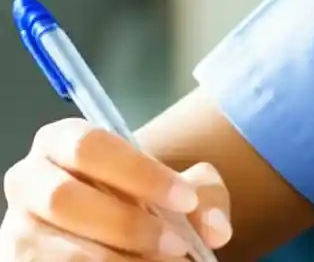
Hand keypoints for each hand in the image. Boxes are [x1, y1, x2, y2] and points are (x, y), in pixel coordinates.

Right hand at [1, 118, 232, 259]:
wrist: (116, 233)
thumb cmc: (145, 201)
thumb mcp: (181, 190)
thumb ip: (204, 198)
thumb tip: (216, 229)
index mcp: (62, 142)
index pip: (90, 146)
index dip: (140, 173)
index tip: (185, 201)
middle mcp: (29, 180)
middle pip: (65, 199)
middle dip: (128, 226)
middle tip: (178, 246)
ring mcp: (17, 229)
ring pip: (61, 251)